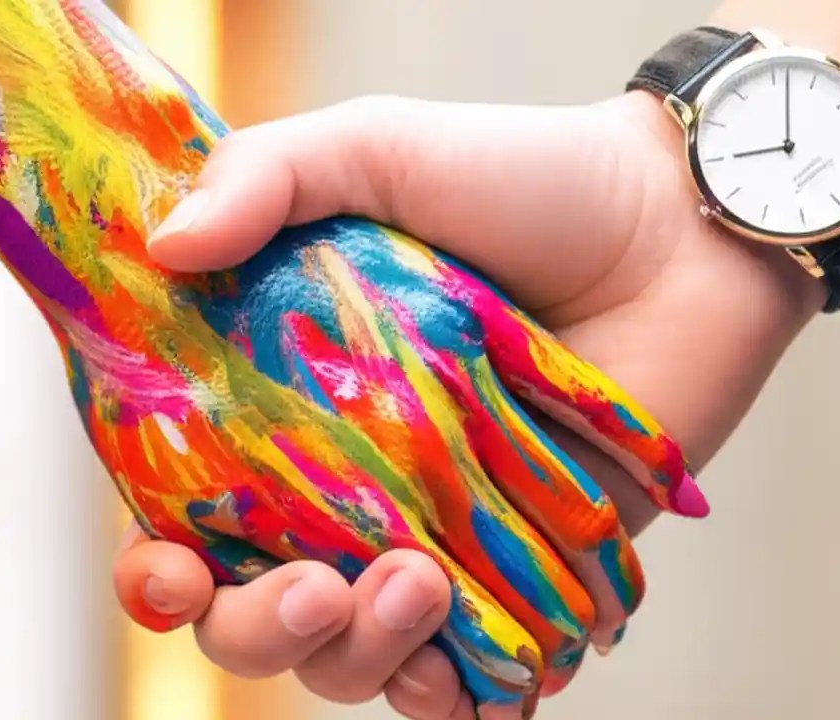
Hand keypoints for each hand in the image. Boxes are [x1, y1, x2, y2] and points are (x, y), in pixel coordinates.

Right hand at [117, 91, 824, 717]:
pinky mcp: (527, 569)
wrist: (680, 230)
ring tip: (418, 585)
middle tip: (315, 589)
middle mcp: (352, 484)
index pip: (189, 512)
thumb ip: (268, 176)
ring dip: (360, 660)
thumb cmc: (532, 181)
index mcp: (288, 401)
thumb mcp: (384, 148)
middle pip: (261, 612)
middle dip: (261, 631)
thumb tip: (164, 248)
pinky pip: (472, 676)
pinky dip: (453, 698)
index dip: (159, 566)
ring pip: (356, 661)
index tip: (169, 572)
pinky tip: (462, 674)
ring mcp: (440, 535)